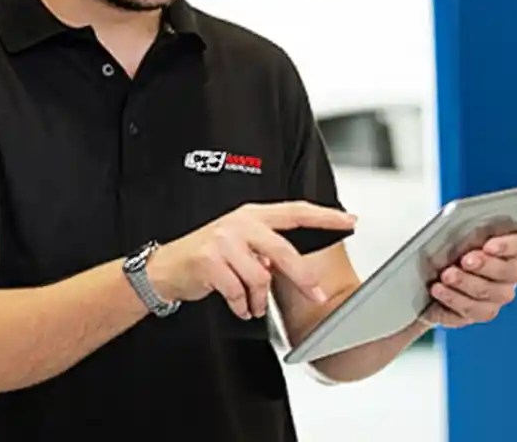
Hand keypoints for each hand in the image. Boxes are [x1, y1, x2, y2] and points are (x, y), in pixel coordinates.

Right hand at [148, 202, 356, 319]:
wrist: (167, 268)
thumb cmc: (208, 257)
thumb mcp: (240, 244)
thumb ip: (268, 249)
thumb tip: (298, 269)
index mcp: (251, 215)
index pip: (295, 211)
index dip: (324, 216)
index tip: (349, 220)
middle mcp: (238, 223)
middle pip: (283, 251)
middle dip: (302, 277)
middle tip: (314, 294)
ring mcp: (222, 241)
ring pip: (260, 276)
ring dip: (259, 298)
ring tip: (252, 303)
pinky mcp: (210, 261)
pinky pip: (239, 291)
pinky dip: (242, 305)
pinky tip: (238, 305)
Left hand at [420, 232, 516, 328]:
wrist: (426, 274)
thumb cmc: (448, 247)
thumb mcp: (455, 233)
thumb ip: (464, 230)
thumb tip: (457, 226)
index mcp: (510, 249)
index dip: (508, 246)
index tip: (489, 246)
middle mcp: (509, 276)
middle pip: (509, 273)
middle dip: (486, 266)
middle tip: (465, 261)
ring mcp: (495, 298)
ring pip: (491, 296)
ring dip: (467, 286)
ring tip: (446, 276)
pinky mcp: (475, 313)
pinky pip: (469, 314)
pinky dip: (452, 303)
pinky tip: (439, 292)